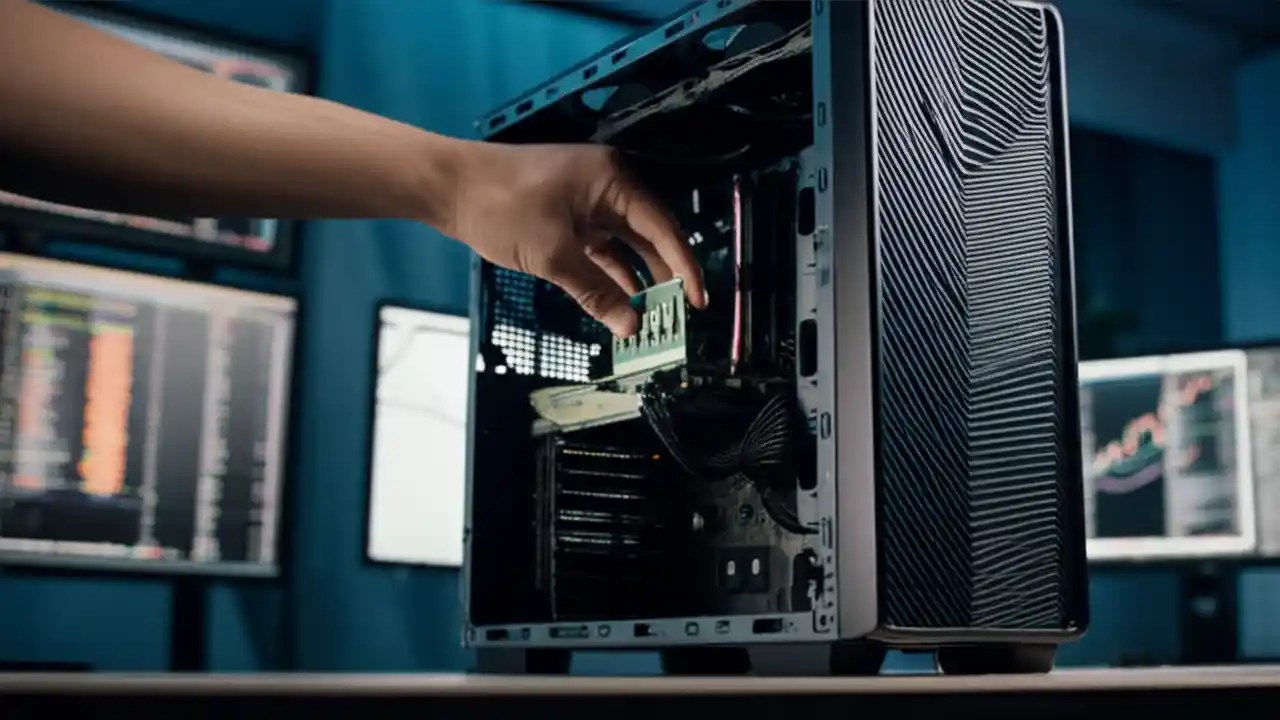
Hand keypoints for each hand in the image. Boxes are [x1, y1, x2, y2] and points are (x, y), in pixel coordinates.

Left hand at [446, 141, 706, 336]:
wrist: (449, 187)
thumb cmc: (501, 206)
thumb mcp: (553, 256)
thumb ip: (596, 293)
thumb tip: (631, 327)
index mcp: (613, 180)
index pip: (664, 227)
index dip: (685, 267)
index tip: (698, 302)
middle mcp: (607, 185)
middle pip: (649, 237)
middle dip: (663, 278)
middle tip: (676, 318)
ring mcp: (588, 200)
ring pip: (625, 246)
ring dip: (635, 281)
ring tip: (650, 318)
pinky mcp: (569, 216)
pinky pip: (601, 248)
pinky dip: (610, 275)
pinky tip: (621, 304)